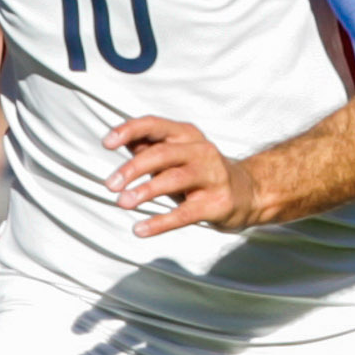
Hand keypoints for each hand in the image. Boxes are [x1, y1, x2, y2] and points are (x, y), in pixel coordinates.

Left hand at [106, 115, 255, 235]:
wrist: (248, 193)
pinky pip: (185, 213)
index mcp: (186, 134)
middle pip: (162, 153)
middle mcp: (200, 150)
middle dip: (133, 168)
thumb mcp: (175, 155)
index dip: (129, 131)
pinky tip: (140, 229)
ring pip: (174, 179)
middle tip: (110, 185)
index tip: (106, 143)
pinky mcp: (217, 203)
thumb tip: (117, 140)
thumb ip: (148, 147)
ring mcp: (211, 176)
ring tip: (122, 202)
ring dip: (145, 191)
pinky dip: (160, 222)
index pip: (154, 125)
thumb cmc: (200, 173)